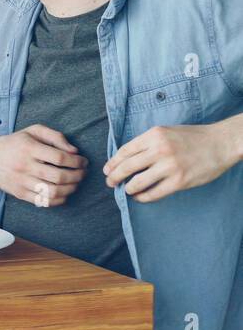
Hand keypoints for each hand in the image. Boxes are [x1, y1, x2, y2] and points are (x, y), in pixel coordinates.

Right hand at [0, 124, 86, 206]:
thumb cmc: (14, 143)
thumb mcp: (32, 131)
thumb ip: (55, 136)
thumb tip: (74, 151)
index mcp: (28, 148)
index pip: (60, 158)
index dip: (76, 161)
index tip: (83, 161)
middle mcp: (24, 166)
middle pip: (59, 176)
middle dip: (77, 176)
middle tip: (83, 173)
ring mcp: (21, 182)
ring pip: (53, 191)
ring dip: (71, 189)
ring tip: (75, 183)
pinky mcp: (19, 193)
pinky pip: (43, 202)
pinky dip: (59, 200)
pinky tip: (63, 193)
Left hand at [103, 123, 236, 202]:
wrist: (221, 143)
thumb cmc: (192, 137)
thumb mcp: (166, 132)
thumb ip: (147, 143)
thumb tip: (126, 158)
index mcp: (154, 135)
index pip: (124, 151)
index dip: (112, 163)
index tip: (107, 170)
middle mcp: (159, 150)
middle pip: (126, 167)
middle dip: (114, 177)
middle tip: (110, 183)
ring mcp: (169, 166)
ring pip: (137, 182)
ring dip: (128, 189)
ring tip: (127, 190)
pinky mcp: (179, 181)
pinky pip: (154, 193)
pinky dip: (143, 197)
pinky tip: (140, 197)